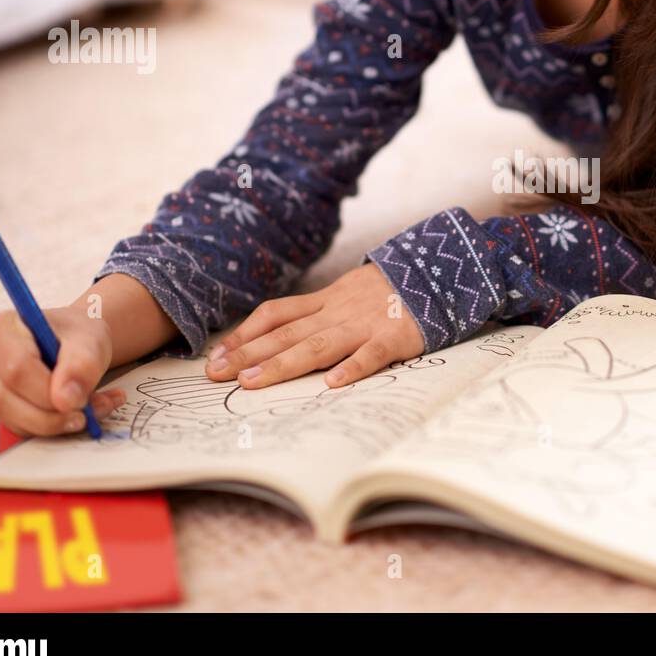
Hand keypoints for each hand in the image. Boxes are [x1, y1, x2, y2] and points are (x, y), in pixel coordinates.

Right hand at [0, 306, 126, 436]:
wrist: (79, 342)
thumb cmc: (80, 335)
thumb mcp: (91, 340)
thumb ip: (82, 365)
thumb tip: (65, 402)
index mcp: (6, 327)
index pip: (16, 369)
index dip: (46, 392)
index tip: (79, 402)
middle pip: (3, 398)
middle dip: (48, 417)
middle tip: (85, 416)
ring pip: (10, 418)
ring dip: (54, 425)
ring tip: (94, 410)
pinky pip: (19, 426)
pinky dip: (52, 428)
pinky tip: (82, 414)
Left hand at [203, 262, 423, 388]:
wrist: (440, 271)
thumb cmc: (388, 291)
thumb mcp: (346, 292)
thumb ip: (316, 311)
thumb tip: (275, 335)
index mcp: (326, 301)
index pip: (276, 314)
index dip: (244, 333)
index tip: (216, 356)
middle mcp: (338, 312)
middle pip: (286, 333)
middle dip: (247, 353)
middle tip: (216, 374)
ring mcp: (365, 324)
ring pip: (318, 345)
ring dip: (283, 363)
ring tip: (252, 381)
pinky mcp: (396, 336)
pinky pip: (372, 353)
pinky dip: (354, 367)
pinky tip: (333, 384)